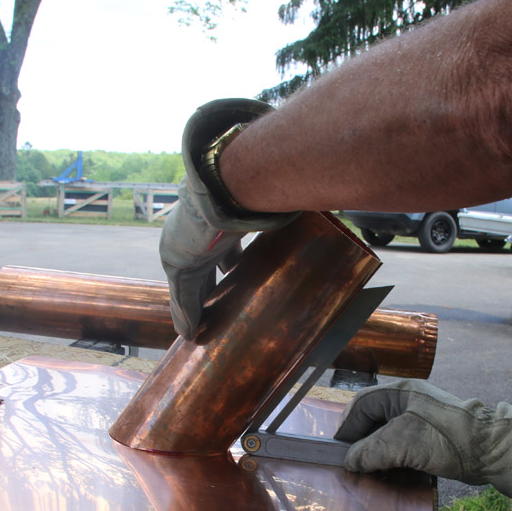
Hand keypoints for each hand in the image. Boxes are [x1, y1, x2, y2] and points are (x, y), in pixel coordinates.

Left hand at [161, 99, 296, 338]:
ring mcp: (182, 247)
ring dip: (192, 308)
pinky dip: (187, 316)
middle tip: (215, 303)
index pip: (216, 245)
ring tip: (200, 328)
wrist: (230, 176)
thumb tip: (331, 194)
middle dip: (205, 287)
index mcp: (213, 215)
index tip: (230, 273)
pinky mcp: (180, 263)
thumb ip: (291, 203)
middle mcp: (194, 232)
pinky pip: (184, 297)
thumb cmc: (257, 178)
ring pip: (188, 286)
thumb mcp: (272, 197)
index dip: (223, 261)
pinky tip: (191, 334)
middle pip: (199, 268)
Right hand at [334, 379, 511, 507]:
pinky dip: (390, 460)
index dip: (347, 429)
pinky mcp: (427, 439)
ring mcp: (417, 421)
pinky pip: (399, 447)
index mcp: (400, 393)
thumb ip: (370, 450)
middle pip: (370, 421)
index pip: (360, 406)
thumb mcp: (403, 442)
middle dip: (360, 443)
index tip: (340, 452)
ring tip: (372, 471)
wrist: (492, 451)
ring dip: (376, 454)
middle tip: (355, 464)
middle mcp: (407, 403)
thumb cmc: (450, 439)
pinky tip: (389, 472)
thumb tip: (350, 461)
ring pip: (383, 436)